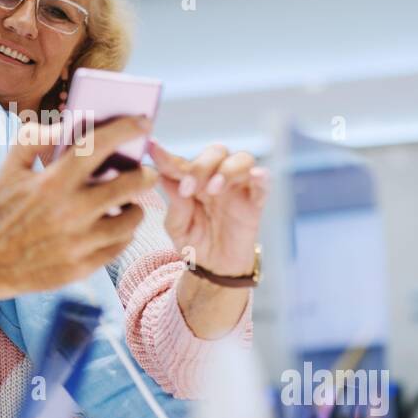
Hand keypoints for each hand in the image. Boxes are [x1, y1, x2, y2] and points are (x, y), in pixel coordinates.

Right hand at [0, 116, 157, 306]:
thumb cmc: (3, 209)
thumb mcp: (10, 168)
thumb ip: (35, 139)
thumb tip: (67, 124)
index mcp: (53, 182)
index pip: (98, 146)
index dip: (125, 128)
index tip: (143, 120)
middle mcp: (70, 212)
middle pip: (129, 185)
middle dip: (145, 174)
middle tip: (146, 172)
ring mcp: (79, 242)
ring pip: (131, 219)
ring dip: (135, 207)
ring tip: (128, 202)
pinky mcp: (83, 266)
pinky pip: (120, 246)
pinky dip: (122, 233)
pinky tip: (115, 226)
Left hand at [147, 140, 266, 277]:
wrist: (216, 268)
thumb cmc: (194, 243)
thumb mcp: (178, 228)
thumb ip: (175, 205)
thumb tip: (164, 177)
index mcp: (193, 180)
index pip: (182, 161)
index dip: (167, 155)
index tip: (153, 149)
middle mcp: (216, 177)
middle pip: (216, 151)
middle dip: (201, 166)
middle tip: (188, 189)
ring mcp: (238, 187)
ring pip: (242, 159)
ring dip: (226, 170)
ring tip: (213, 190)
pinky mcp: (255, 202)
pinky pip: (264, 183)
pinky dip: (261, 177)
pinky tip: (255, 176)